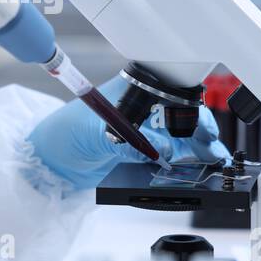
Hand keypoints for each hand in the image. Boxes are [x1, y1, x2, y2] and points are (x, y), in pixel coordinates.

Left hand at [27, 76, 228, 189]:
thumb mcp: (94, 135)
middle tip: (212, 151)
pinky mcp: (137, 151)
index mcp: (128, 93)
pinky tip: (193, 167)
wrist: (47, 160)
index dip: (190, 112)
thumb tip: (159, 148)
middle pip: (179, 116)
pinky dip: (181, 161)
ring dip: (195, 147)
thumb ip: (127, 141)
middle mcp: (138, 108)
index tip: (203, 130)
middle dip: (199, 131)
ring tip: (211, 160)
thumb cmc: (62, 135)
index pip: (168, 96)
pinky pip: (166, 154)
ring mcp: (139, 130)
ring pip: (176, 135)